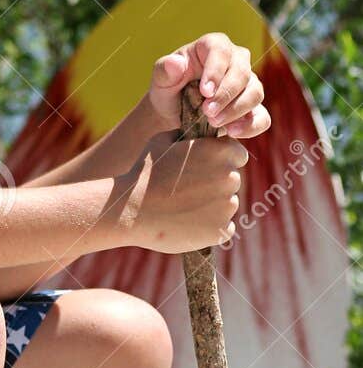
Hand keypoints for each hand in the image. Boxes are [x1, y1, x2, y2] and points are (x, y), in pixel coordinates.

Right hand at [114, 129, 248, 254]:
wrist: (130, 210)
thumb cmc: (144, 174)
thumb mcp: (163, 141)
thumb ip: (188, 138)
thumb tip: (196, 136)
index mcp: (221, 151)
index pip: (237, 155)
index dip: (221, 161)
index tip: (203, 169)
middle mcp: (231, 177)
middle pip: (231, 181)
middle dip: (215, 185)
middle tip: (186, 191)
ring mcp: (227, 207)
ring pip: (226, 205)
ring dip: (211, 207)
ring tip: (181, 209)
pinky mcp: (221, 231)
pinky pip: (222, 229)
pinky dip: (208, 228)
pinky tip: (185, 224)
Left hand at [147, 32, 270, 138]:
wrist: (175, 114)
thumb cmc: (168, 90)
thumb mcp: (160, 80)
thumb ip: (164, 70)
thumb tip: (176, 63)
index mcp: (213, 46)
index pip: (221, 51)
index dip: (215, 71)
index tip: (204, 92)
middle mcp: (236, 60)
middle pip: (242, 72)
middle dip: (226, 94)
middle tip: (207, 112)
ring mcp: (248, 83)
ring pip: (255, 93)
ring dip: (236, 110)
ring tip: (215, 123)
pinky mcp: (252, 107)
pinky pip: (262, 116)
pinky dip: (250, 126)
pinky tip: (232, 132)